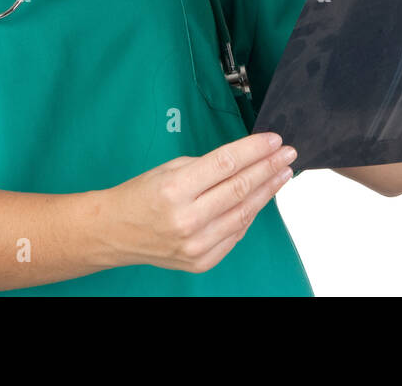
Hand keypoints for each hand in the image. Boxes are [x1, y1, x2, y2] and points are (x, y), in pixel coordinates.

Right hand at [99, 132, 296, 273]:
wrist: (114, 232)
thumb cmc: (140, 196)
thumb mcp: (168, 169)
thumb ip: (206, 167)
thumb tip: (244, 160)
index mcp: (176, 190)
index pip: (226, 164)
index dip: (254, 150)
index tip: (273, 141)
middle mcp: (187, 219)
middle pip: (241, 188)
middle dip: (268, 168)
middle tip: (287, 154)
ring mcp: (196, 244)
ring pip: (244, 213)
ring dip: (267, 191)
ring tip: (282, 175)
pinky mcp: (201, 261)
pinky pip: (235, 235)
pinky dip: (250, 215)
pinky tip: (260, 198)